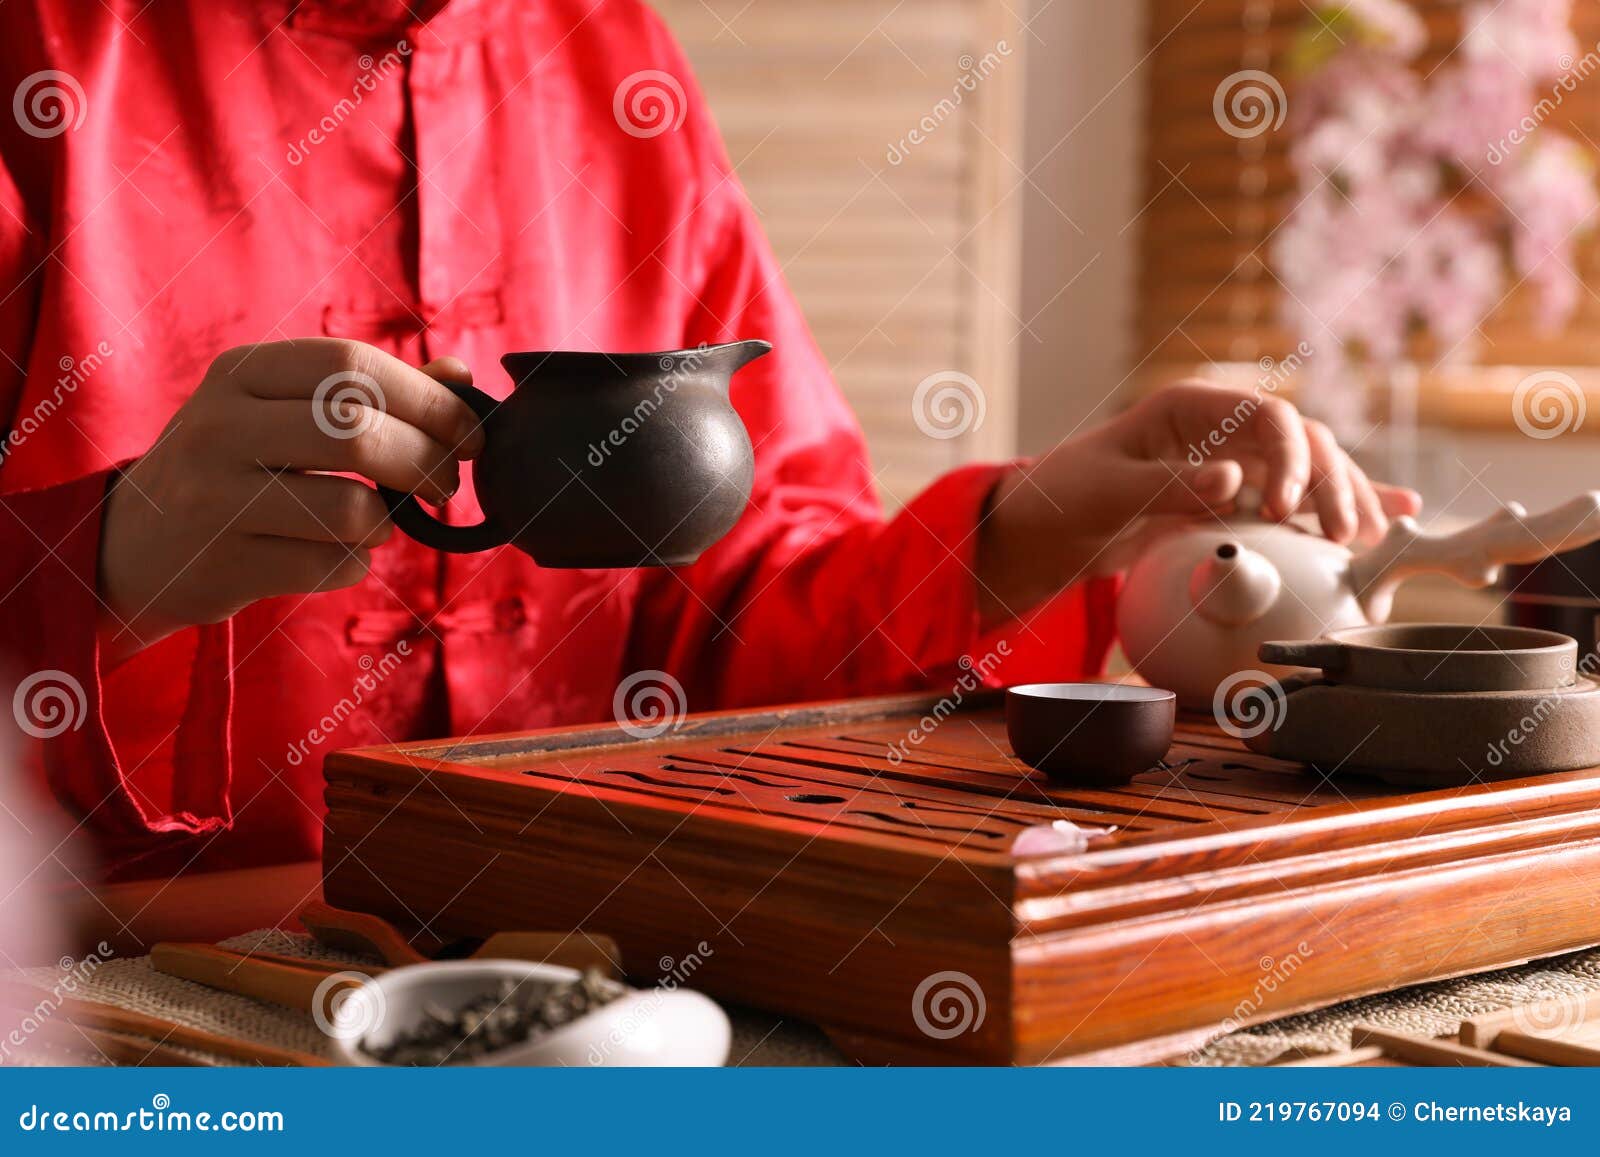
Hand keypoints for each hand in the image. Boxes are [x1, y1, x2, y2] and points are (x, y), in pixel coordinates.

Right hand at [98, 339, 484, 663]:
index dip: (428, 398)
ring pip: (350, 508)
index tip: (471, 432)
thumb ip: (372, 391)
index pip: (352, 363)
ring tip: (382, 522)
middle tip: (447, 484)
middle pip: (357, 430)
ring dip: (389, 522)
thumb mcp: (283, 411)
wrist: (135, 546)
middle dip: (426, 461)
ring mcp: (215, 496)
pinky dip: (357, 563)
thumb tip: (460, 375)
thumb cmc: (235, 467)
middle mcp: (220, 424)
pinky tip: (337, 554)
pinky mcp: (223, 563)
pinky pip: (331, 566)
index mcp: (241, 372)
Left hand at [974, 380, 1421, 628]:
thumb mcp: (1107, 492)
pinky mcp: (1235, 499)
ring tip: (1369, 541)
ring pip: (1308, 469)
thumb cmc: (1066, 497)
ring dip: (1343, 498)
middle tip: (1346, 536)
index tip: (1286, 508)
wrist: (1045, 529)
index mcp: (1190, 409)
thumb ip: (1167, 485)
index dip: (1290, 457)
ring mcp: (1233, 461)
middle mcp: (1221, 428)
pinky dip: (1336, 506)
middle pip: (1301, 441)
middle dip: (1331, 482)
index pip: (1266, 416)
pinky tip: (1390, 516)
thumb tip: (1236, 479)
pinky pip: (1294, 499)